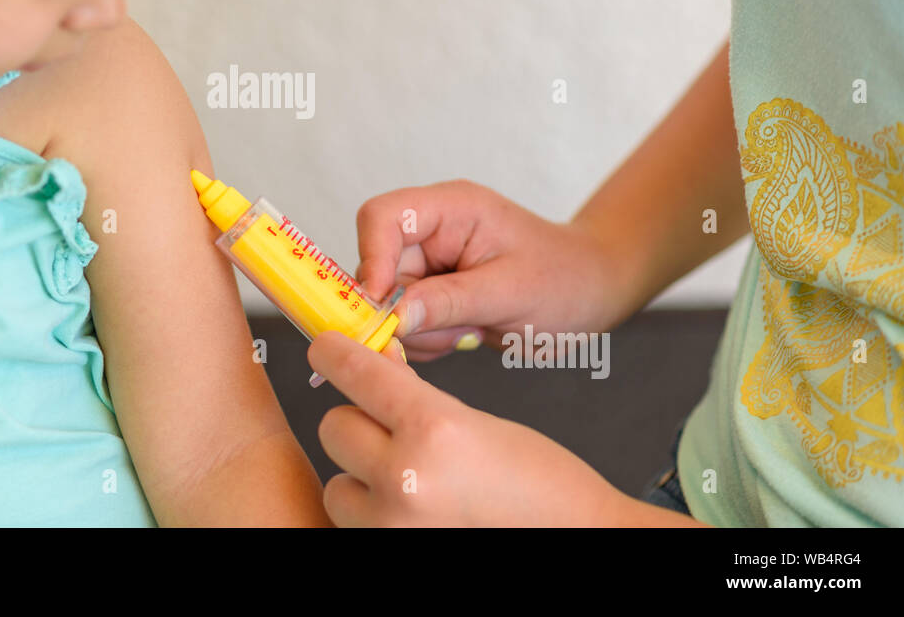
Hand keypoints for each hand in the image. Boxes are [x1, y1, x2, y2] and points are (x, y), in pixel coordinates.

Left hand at [309, 330, 626, 525]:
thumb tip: (370, 365)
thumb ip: (414, 397)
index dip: (334, 354)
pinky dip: (373, 514)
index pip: (355, 373)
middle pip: (334, 427)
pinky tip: (414, 511)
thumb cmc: (541, 485)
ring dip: (362, 478)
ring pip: (337, 483)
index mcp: (435, 430)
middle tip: (399, 435)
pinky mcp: (387, 552)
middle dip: (361, 425)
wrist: (577, 538)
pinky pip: (353, 522)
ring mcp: (393, 527)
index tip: (326, 349)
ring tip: (412, 483)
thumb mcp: (475, 422)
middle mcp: (406, 480)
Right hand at [354, 180, 619, 361]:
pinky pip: (404, 321)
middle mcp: (432, 230)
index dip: (372, 258)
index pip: (382, 216)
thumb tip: (394, 315)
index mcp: (451, 209)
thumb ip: (449, 301)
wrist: (592, 293)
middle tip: (450, 332)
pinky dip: (426, 339)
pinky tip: (464, 335)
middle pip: (379, 267)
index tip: (384, 305)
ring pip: (388, 302)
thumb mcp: (510, 292)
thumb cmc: (565, 279)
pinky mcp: (432, 291)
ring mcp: (430, 262)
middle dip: (405, 310)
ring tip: (469, 331)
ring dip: (419, 330)